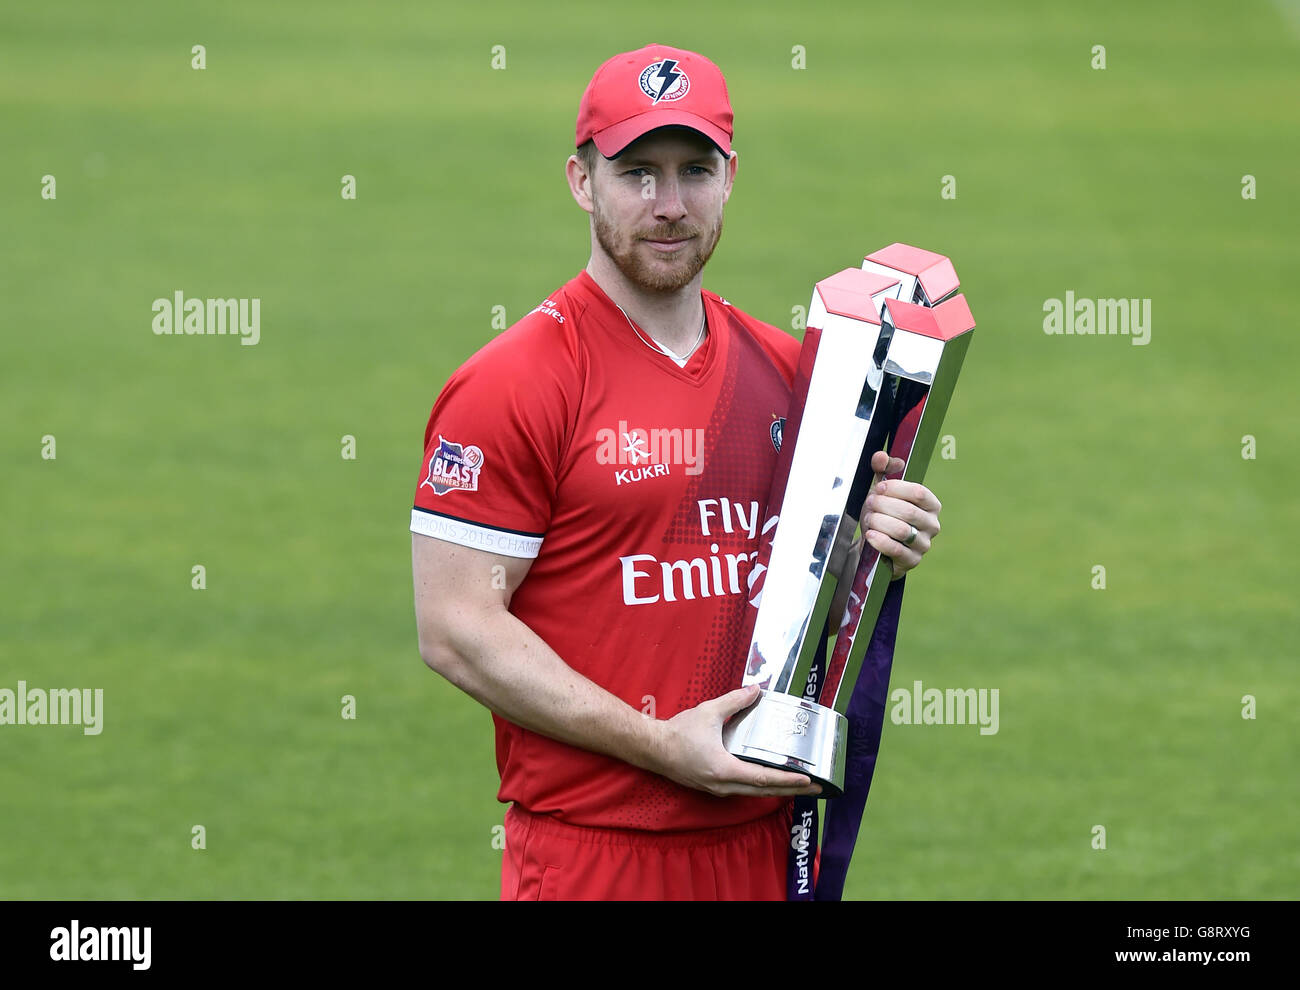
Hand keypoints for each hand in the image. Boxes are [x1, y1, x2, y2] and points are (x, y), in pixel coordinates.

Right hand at [650, 685, 822, 797]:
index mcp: (724, 769)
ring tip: (797, 785)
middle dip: (791, 790)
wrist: (652, 748)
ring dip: (777, 790)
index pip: (763, 778)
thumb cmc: (678, 732)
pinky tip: (770, 780)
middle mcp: (723, 785)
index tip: (807, 780)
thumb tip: (756, 689)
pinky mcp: (713, 787)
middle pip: (764, 792)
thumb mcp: (709, 713)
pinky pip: (743, 790)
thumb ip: (735, 701)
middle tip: (815, 787)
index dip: (787, 779)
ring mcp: (717, 789)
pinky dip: (761, 787)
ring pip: (754, 793)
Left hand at [860, 450, 941, 579]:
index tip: (879, 487)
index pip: (919, 492)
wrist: (873, 545)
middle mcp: (932, 525)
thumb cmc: (882, 514)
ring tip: (868, 519)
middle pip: (908, 511)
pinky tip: (870, 534)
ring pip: (902, 530)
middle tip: (869, 503)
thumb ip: (881, 470)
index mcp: (931, 505)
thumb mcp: (881, 492)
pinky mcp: (911, 561)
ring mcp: (924, 545)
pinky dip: (880, 541)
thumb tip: (881, 456)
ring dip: (880, 522)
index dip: (896, 488)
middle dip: (884, 506)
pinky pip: (896, 550)